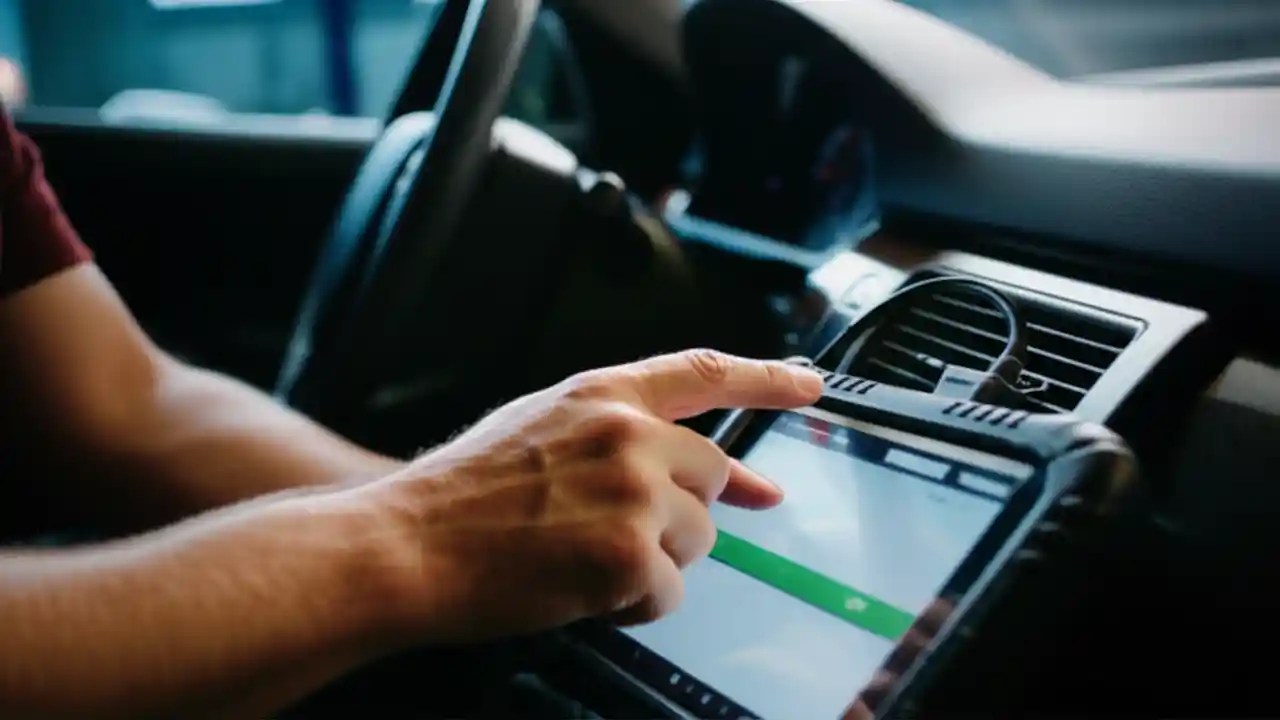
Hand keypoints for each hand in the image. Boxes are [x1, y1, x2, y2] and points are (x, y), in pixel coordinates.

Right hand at [366, 349, 821, 643]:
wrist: (406, 546)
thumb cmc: (462, 495)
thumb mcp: (542, 430)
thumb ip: (622, 435)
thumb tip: (701, 467)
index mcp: (601, 394)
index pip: (705, 371)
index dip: (766, 376)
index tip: (807, 384)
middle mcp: (628, 434)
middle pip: (711, 475)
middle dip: (678, 511)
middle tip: (617, 532)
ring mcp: (634, 493)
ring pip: (696, 539)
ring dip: (652, 560)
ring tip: (579, 558)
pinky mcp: (630, 554)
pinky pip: (668, 593)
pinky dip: (634, 604)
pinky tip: (581, 589)